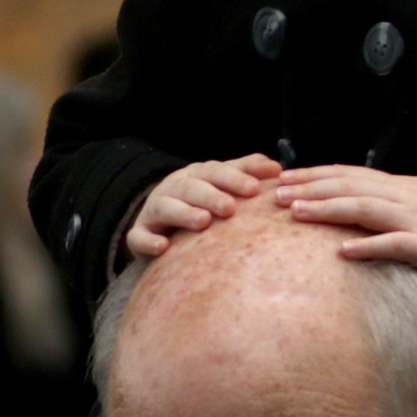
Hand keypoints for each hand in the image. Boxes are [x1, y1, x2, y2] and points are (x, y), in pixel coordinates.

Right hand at [128, 154, 283, 257]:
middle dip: (210, 195)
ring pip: (165, 207)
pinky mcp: (138, 233)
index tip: (255, 190)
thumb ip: (247, 173)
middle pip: (190, 187)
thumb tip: (278, 169)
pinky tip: (163, 247)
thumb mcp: (222, 184)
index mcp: (197, 175)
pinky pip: (138, 236)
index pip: (216, 172)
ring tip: (203, 222)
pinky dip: (149, 241)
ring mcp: (154, 210)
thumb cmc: (201, 202)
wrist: (159, 222)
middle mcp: (174, 188)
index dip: (234, 178)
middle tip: (230, 208)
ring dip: (183, 213)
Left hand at [276, 166, 416, 279]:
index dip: (314, 175)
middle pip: (350, 186)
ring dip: (329, 209)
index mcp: (397, 187)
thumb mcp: (415, 201)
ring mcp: (415, 220)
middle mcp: (402, 197)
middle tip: (275, 193)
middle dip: (310, 188)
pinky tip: (344, 251)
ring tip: (297, 213)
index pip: (348, 175)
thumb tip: (345, 200)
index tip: (282, 177)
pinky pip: (396, 245)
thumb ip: (382, 200)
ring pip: (366, 209)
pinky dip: (369, 246)